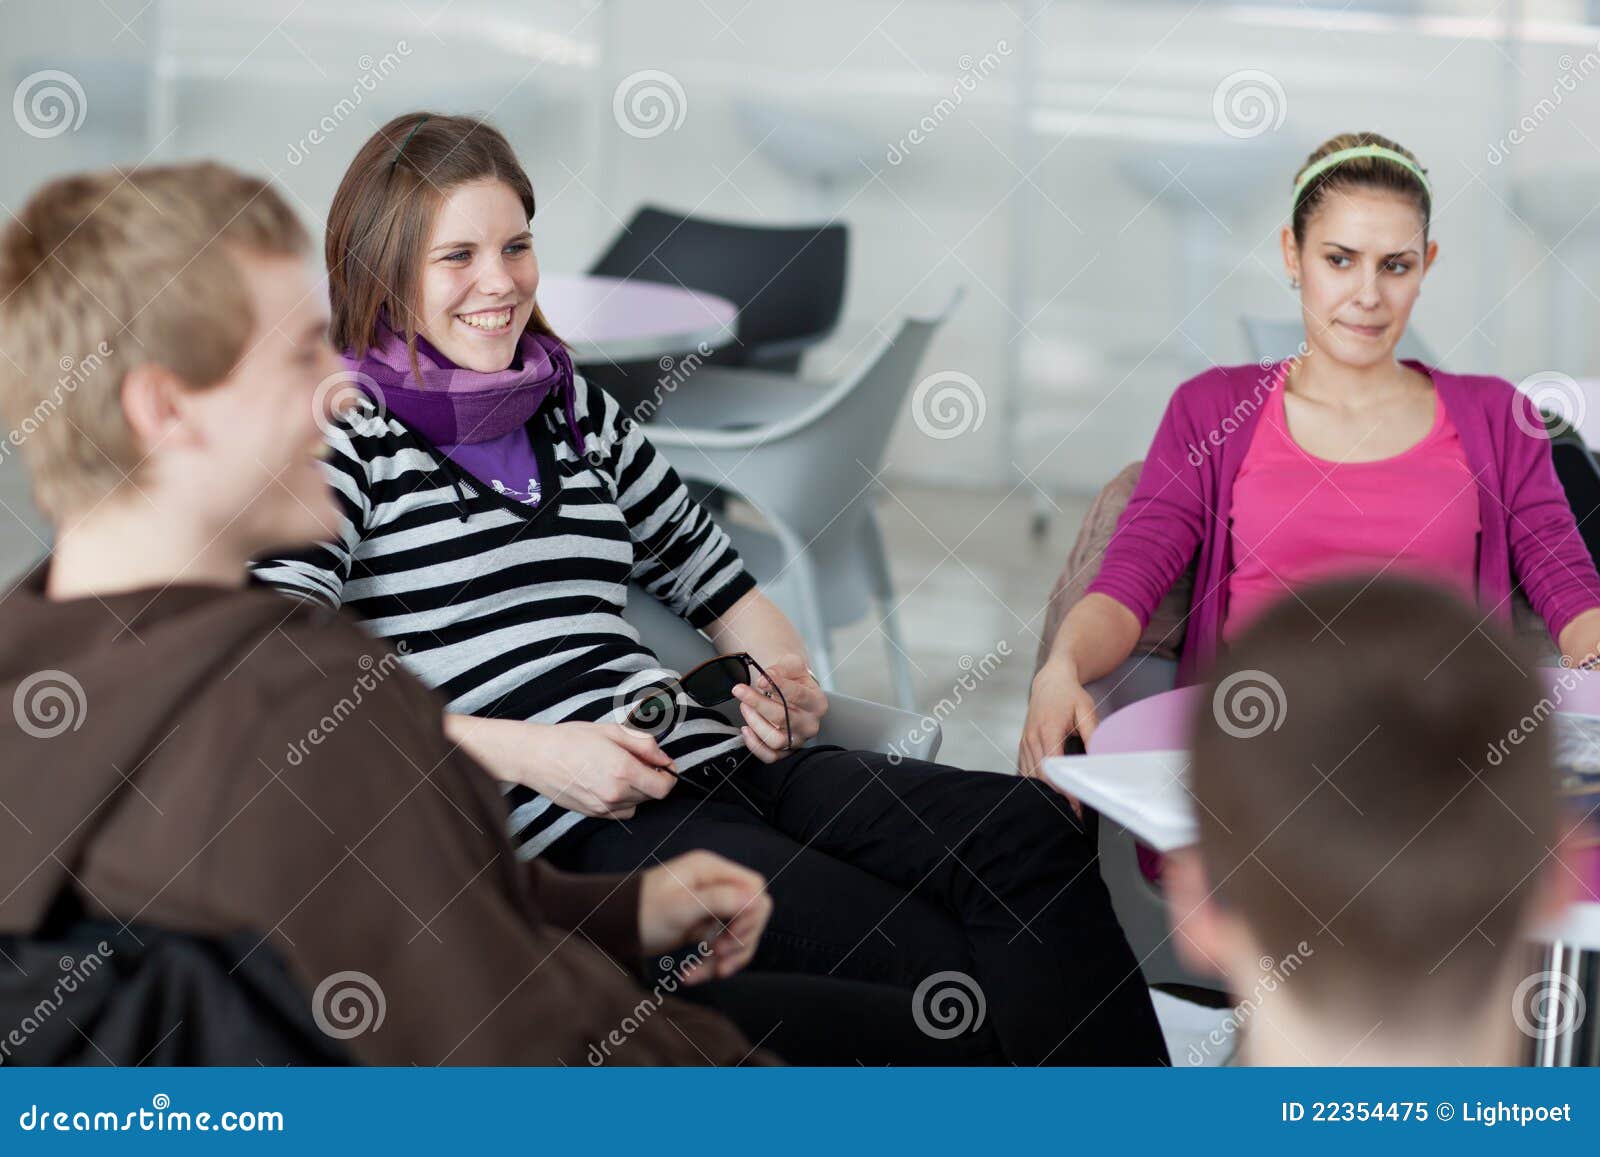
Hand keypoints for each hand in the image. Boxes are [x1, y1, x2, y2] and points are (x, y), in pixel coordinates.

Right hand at [446, 715, 676, 819]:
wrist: (538, 756)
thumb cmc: (572, 739)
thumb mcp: (612, 731)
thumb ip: (644, 745)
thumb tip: (665, 758)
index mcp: (623, 770)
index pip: (664, 787)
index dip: (669, 776)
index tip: (665, 766)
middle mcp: (615, 793)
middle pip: (651, 796)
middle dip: (652, 778)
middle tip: (638, 760)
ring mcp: (603, 807)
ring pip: (637, 804)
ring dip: (637, 790)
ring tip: (620, 770)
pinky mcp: (593, 813)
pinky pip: (621, 812)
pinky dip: (623, 800)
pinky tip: (609, 782)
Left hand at [638, 850, 771, 984]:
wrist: (613, 930)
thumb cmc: (641, 912)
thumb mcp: (680, 907)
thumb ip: (719, 900)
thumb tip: (756, 899)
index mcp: (710, 870)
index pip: (753, 888)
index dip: (751, 916)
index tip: (732, 939)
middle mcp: (713, 883)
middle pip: (751, 913)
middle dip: (740, 940)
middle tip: (720, 958)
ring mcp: (709, 906)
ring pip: (738, 934)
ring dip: (728, 958)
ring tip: (710, 973)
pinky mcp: (702, 926)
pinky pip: (720, 947)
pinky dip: (710, 964)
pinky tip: (691, 976)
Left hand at [731, 653, 827, 762]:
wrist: (795, 693)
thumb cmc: (795, 680)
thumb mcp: (793, 665)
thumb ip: (781, 669)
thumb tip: (766, 678)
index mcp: (817, 702)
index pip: (797, 695)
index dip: (777, 686)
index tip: (760, 679)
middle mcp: (810, 724)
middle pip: (782, 717)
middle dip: (757, 702)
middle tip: (740, 690)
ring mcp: (798, 739)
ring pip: (775, 739)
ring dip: (754, 722)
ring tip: (745, 707)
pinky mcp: (786, 751)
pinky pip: (769, 756)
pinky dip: (754, 744)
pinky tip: (746, 729)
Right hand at [1017, 660, 1095, 816]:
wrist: (1051, 682)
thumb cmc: (1069, 695)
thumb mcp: (1086, 710)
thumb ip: (1092, 733)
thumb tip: (1099, 756)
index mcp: (1048, 729)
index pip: (1053, 766)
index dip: (1063, 787)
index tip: (1076, 802)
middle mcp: (1033, 737)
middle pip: (1041, 776)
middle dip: (1057, 796)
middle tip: (1074, 812)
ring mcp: (1026, 742)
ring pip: (1031, 775)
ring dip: (1046, 792)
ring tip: (1063, 807)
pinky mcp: (1023, 744)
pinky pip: (1025, 770)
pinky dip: (1036, 783)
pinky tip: (1048, 793)